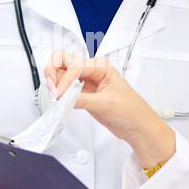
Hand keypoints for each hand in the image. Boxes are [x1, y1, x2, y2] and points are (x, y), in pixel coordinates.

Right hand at [45, 52, 174, 169]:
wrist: (137, 126)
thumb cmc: (131, 110)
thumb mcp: (106, 103)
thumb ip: (82, 99)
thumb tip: (63, 98)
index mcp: (101, 66)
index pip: (75, 68)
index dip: (65, 81)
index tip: (59, 95)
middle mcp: (92, 71)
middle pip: (63, 62)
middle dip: (53, 72)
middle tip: (51, 88)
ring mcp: (86, 83)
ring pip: (61, 74)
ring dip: (54, 82)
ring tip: (54, 96)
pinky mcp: (82, 95)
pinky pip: (65, 89)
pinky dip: (58, 93)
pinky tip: (59, 101)